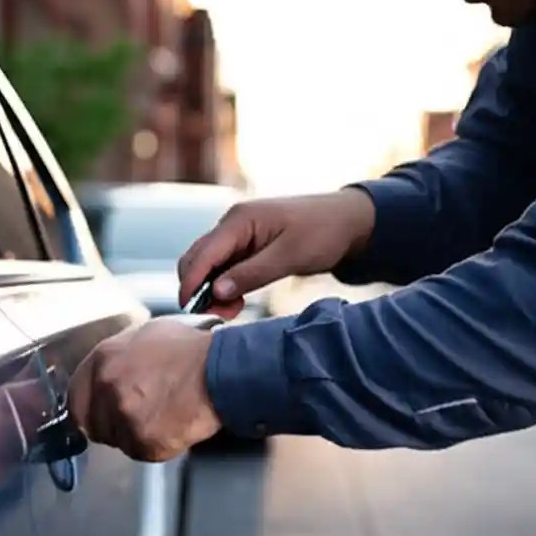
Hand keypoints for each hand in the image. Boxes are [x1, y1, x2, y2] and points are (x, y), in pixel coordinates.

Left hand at [68, 318, 221, 462]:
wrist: (222, 371)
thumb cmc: (194, 350)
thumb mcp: (149, 333)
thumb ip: (122, 352)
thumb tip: (114, 364)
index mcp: (104, 358)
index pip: (76, 396)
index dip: (89, 407)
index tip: (98, 412)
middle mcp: (107, 387)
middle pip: (93, 423)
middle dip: (111, 423)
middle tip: (137, 416)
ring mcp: (123, 416)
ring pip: (117, 439)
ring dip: (135, 434)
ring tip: (162, 417)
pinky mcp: (143, 441)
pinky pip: (141, 452)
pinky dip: (156, 445)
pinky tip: (171, 426)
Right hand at [177, 188, 374, 318]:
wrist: (347, 221)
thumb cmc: (323, 233)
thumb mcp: (290, 257)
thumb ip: (252, 274)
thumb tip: (216, 292)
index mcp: (240, 220)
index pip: (203, 253)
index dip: (191, 283)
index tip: (188, 309)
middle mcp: (233, 224)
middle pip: (198, 258)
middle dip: (199, 288)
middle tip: (220, 315)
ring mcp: (239, 233)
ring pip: (209, 264)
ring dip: (211, 289)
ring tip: (232, 311)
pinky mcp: (247, 244)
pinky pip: (224, 266)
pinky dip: (224, 285)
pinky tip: (237, 300)